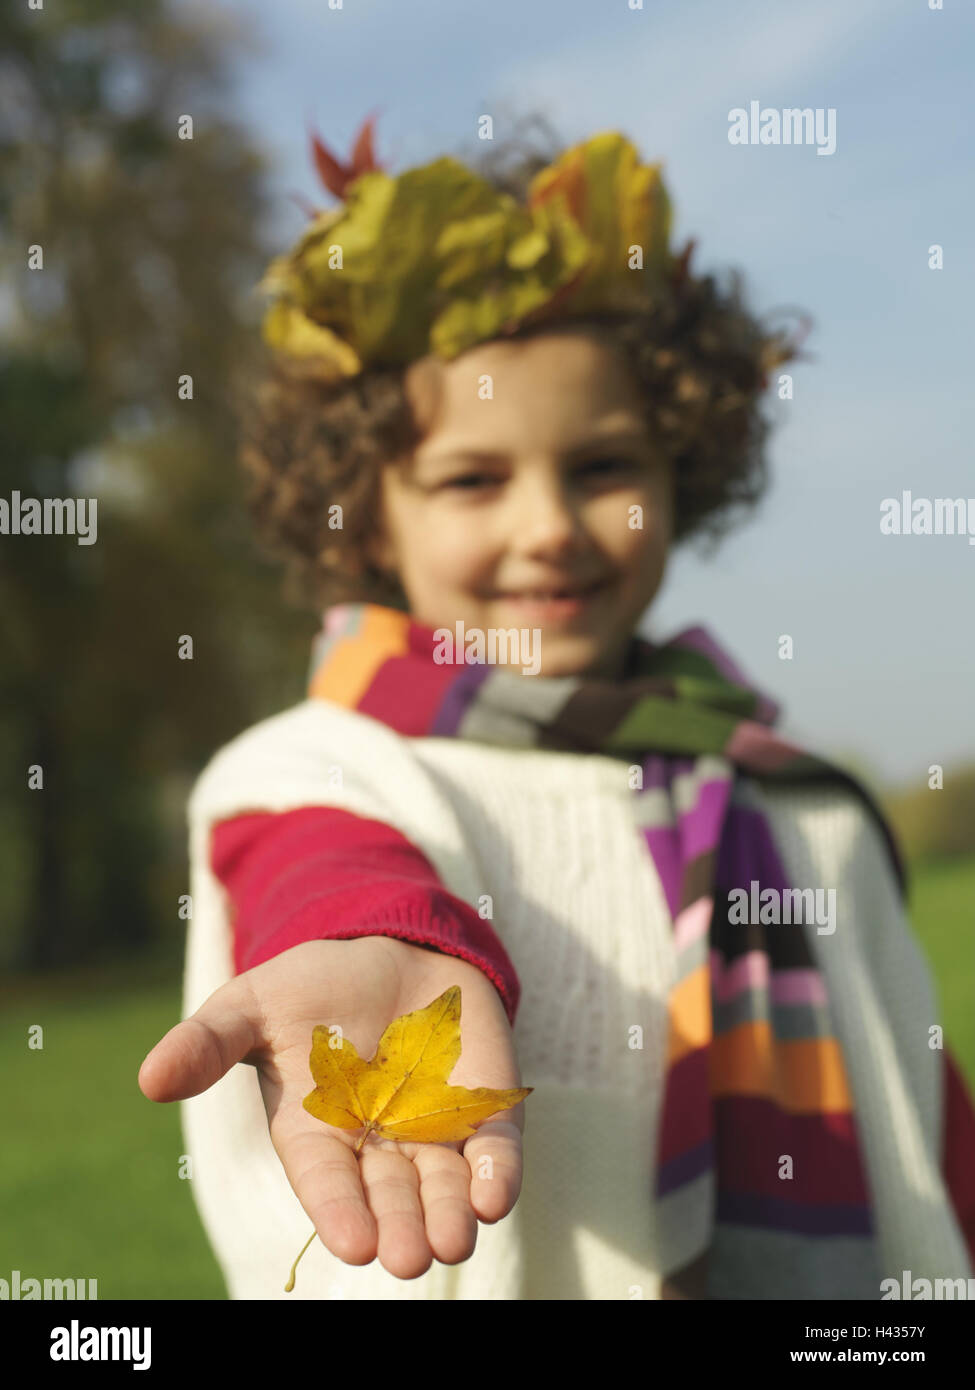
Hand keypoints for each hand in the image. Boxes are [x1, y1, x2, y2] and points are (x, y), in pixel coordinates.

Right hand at [138, 936, 527, 1281]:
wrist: (391, 945)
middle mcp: (375, 1145)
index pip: (326, 1182)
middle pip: (389, 1197)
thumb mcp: (252, 1004)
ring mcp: (431, 1129)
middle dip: (400, 1227)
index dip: (339, 1212)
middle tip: (410, 1258)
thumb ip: (209, 1042)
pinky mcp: (482, 1107)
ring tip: (453, 1242)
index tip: (354, 1244)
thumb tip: (149, 1080)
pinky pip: (492, 1148)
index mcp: (316, 1132)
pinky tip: (495, 1195)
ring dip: (450, 1215)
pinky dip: (496, 1173)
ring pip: (443, 1186)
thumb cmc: (313, 986)